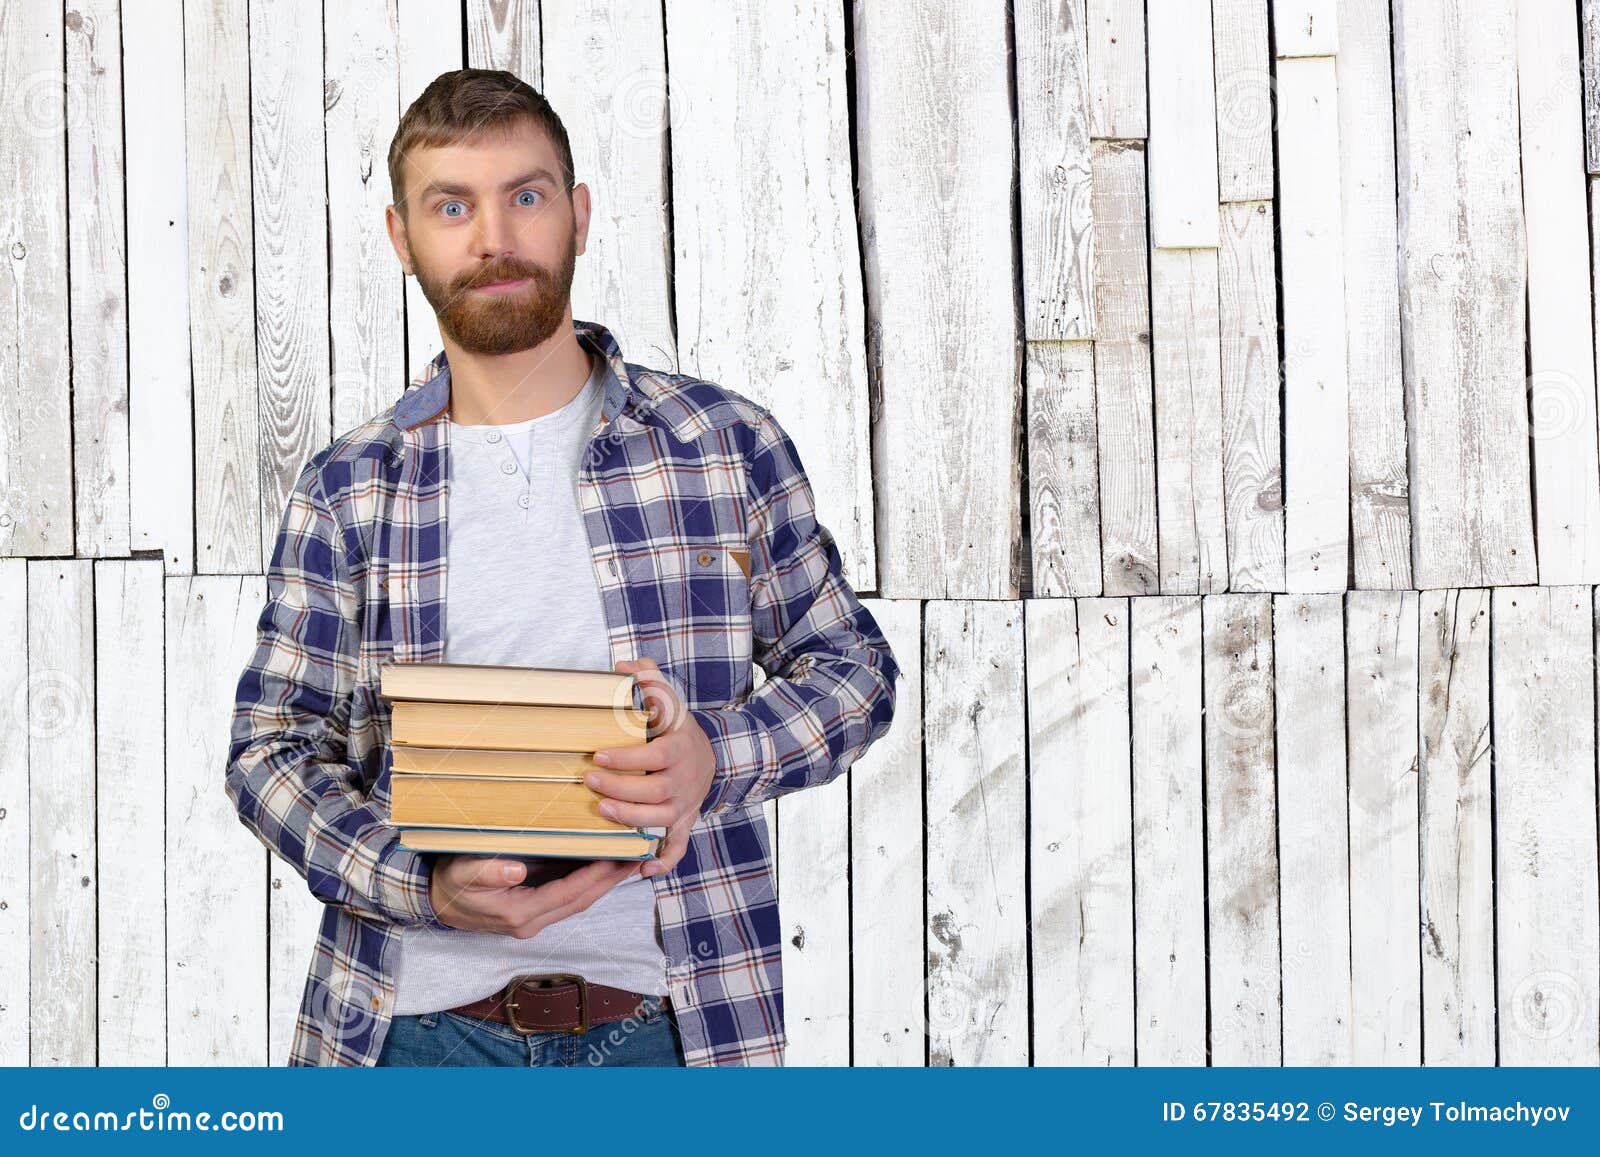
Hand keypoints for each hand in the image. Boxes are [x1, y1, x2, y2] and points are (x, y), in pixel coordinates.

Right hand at [429, 853, 638, 936]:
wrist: (436, 902)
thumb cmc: (450, 884)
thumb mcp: (461, 873)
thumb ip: (487, 872)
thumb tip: (515, 869)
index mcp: (518, 913)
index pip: (566, 894)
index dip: (594, 877)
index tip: (617, 857)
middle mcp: (531, 922)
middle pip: (580, 901)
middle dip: (610, 880)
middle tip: (637, 856)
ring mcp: (534, 920)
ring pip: (578, 902)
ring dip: (605, 883)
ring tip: (629, 860)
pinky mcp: (534, 912)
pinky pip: (569, 899)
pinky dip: (589, 883)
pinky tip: (603, 866)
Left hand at [587, 657, 716, 877]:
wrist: (712, 756)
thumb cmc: (677, 729)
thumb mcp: (668, 699)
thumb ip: (649, 678)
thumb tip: (624, 664)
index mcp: (680, 747)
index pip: (657, 755)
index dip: (629, 758)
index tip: (599, 755)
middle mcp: (684, 778)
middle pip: (656, 790)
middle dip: (621, 788)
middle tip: (590, 780)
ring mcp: (685, 804)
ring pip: (661, 819)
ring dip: (632, 819)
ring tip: (603, 812)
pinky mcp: (684, 822)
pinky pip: (678, 847)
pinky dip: (664, 860)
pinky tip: (642, 867)